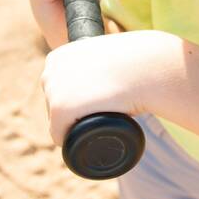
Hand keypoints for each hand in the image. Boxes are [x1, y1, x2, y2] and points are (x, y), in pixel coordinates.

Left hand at [39, 30, 158, 148]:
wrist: (148, 67)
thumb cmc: (136, 62)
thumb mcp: (107, 57)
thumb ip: (95, 64)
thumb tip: (99, 75)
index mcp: (58, 58)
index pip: (59, 91)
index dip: (78, 100)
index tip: (97, 100)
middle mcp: (50, 71)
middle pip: (54, 107)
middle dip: (76, 113)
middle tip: (103, 108)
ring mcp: (54, 90)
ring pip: (57, 122)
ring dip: (76, 125)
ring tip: (101, 115)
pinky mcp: (60, 108)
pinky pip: (59, 135)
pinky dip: (72, 142)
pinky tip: (90, 134)